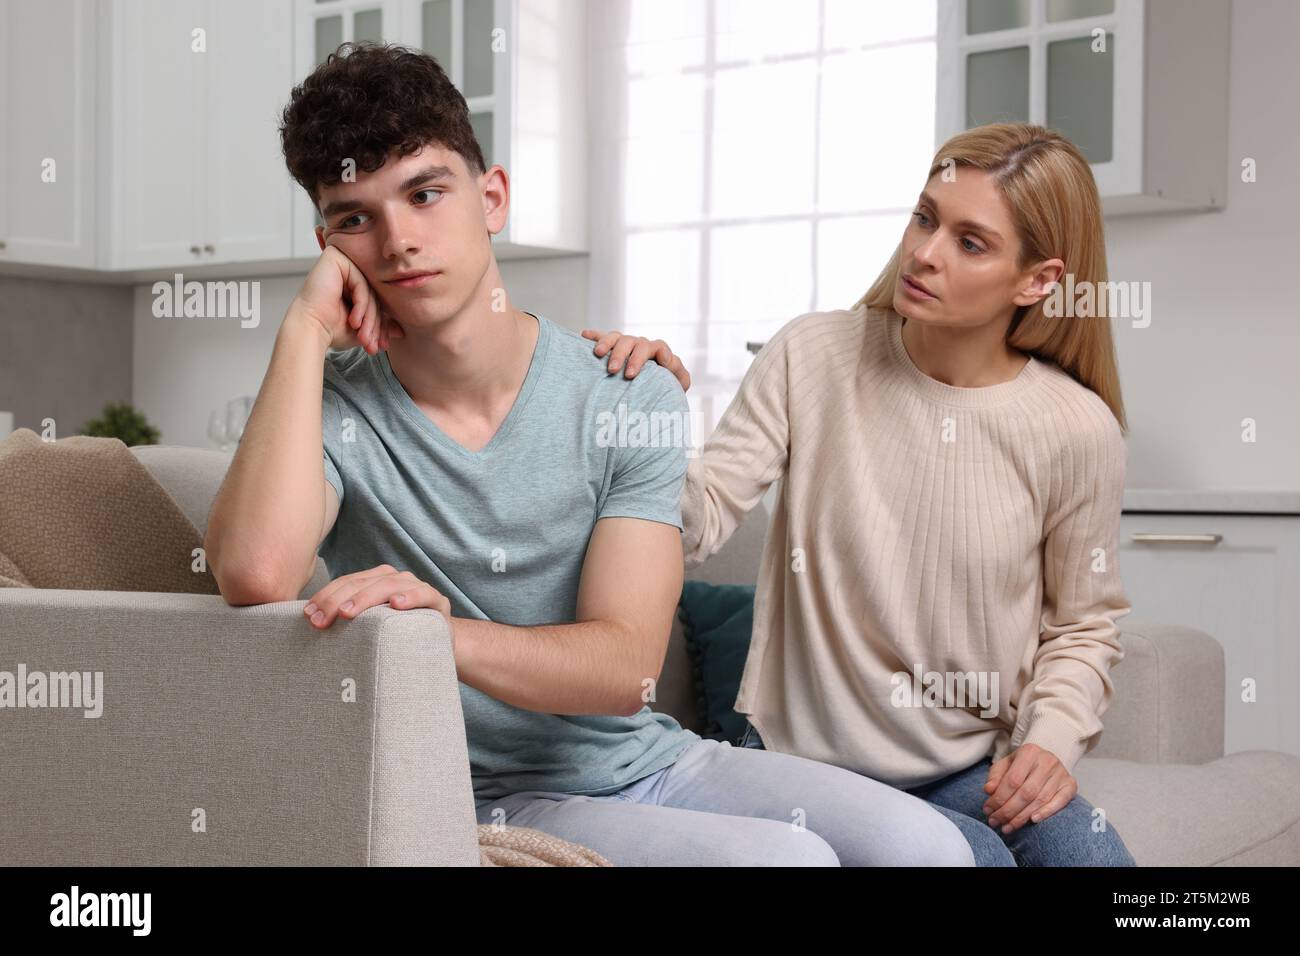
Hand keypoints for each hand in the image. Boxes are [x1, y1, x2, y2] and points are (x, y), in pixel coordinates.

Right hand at [288, 245, 405, 354]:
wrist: (309, 330)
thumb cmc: (331, 329)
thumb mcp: (363, 328)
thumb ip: (381, 325)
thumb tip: (402, 332)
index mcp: (350, 281)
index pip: (376, 299)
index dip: (381, 324)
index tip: (382, 346)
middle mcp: (346, 268)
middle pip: (374, 294)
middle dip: (375, 324)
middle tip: (373, 346)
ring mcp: (341, 261)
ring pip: (369, 291)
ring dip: (369, 319)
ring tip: (365, 339)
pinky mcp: (336, 258)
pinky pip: (361, 283)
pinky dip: (361, 305)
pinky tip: (354, 321)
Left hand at [302, 564, 450, 629]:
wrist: (441, 642)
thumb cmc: (397, 635)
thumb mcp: (370, 625)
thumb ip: (348, 619)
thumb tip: (309, 625)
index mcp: (375, 580)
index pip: (346, 582)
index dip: (326, 596)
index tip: (308, 615)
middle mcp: (394, 578)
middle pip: (362, 583)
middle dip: (337, 600)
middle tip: (321, 620)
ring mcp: (416, 587)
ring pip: (388, 585)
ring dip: (366, 598)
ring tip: (348, 613)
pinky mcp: (437, 601)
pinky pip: (423, 594)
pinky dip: (409, 597)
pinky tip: (396, 604)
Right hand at [580, 329, 690, 391]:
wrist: (655, 395)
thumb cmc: (667, 390)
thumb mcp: (679, 383)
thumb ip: (679, 373)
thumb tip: (666, 359)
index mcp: (658, 352)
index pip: (656, 346)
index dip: (644, 357)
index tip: (632, 373)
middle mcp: (641, 345)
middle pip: (632, 341)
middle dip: (622, 354)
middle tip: (613, 370)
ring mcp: (627, 346)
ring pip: (617, 337)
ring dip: (607, 343)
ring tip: (598, 354)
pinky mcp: (613, 349)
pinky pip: (603, 337)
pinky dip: (594, 335)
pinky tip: (584, 335)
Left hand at [981, 743, 1076, 832]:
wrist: (1045, 760)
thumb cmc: (1021, 765)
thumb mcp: (1005, 766)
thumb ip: (995, 777)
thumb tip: (989, 790)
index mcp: (1029, 752)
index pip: (1012, 780)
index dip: (999, 798)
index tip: (988, 811)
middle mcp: (1047, 761)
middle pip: (1026, 793)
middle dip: (1008, 811)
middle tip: (995, 822)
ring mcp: (1061, 773)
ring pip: (1040, 800)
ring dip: (1022, 817)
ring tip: (1007, 827)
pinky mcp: (1071, 784)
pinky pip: (1060, 802)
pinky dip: (1046, 813)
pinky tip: (1032, 821)